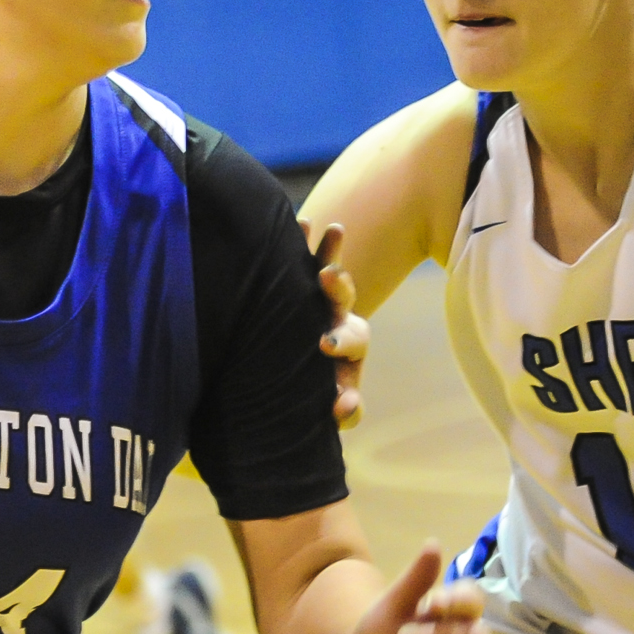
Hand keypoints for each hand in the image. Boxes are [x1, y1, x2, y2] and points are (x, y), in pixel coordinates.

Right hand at [307, 221, 369, 427]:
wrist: (280, 382)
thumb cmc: (306, 396)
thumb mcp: (324, 410)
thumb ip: (343, 412)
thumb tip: (343, 405)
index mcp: (347, 348)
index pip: (353, 343)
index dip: (343, 345)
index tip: (328, 356)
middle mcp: (336, 318)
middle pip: (345, 300)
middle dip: (338, 291)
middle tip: (327, 281)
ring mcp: (318, 299)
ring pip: (327, 273)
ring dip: (328, 254)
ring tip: (329, 231)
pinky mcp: (297, 282)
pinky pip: (304, 259)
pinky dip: (306, 241)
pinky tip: (301, 220)